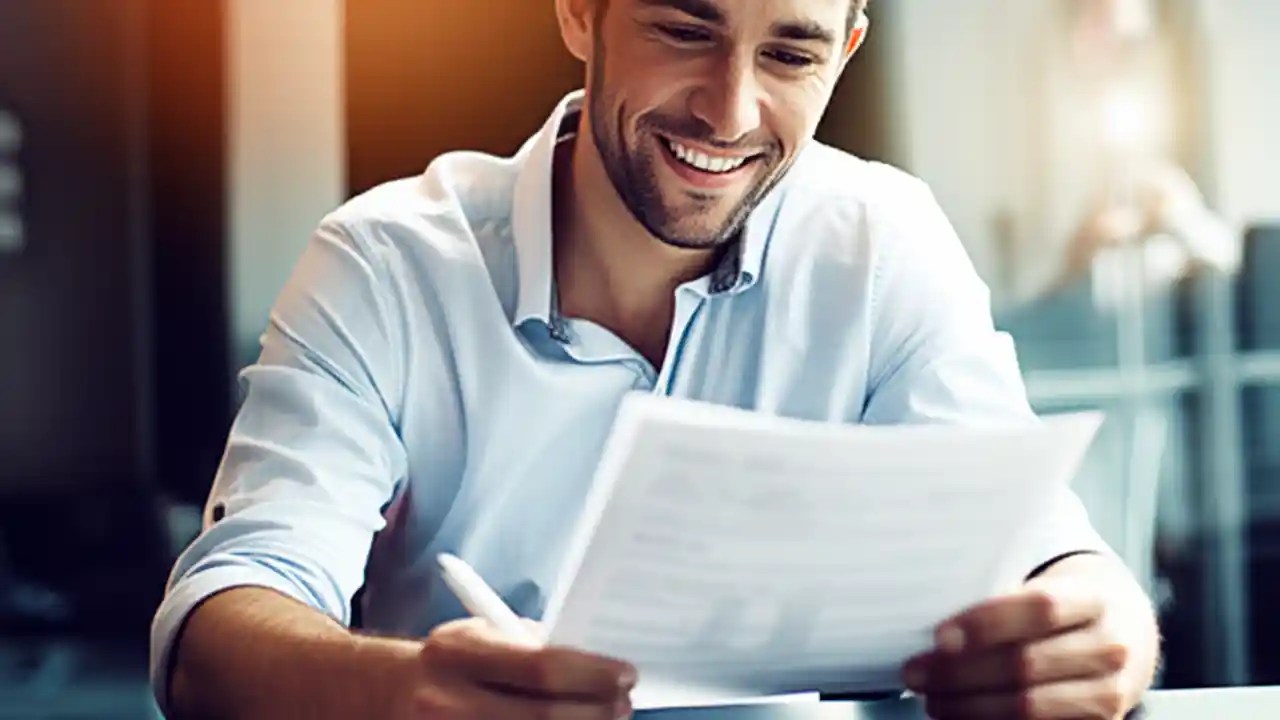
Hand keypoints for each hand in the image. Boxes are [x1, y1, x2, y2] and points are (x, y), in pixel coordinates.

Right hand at [407, 618, 635, 718]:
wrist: (383, 694)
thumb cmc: (449, 662)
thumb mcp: (478, 636)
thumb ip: (529, 648)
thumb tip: (597, 669)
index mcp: (457, 653)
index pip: (541, 667)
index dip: (593, 674)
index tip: (626, 674)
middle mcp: (446, 701)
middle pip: (544, 718)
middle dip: (597, 713)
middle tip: (624, 705)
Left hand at [901, 564, 1147, 718]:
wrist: (1125, 632)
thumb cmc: (1067, 605)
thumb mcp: (1049, 585)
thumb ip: (1004, 597)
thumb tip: (934, 623)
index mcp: (1093, 598)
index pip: (1038, 609)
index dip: (985, 624)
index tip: (937, 637)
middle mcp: (1109, 647)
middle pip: (1024, 664)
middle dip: (959, 673)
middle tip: (915, 673)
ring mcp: (1110, 693)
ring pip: (1028, 707)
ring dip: (969, 706)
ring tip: (932, 700)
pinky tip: (962, 718)